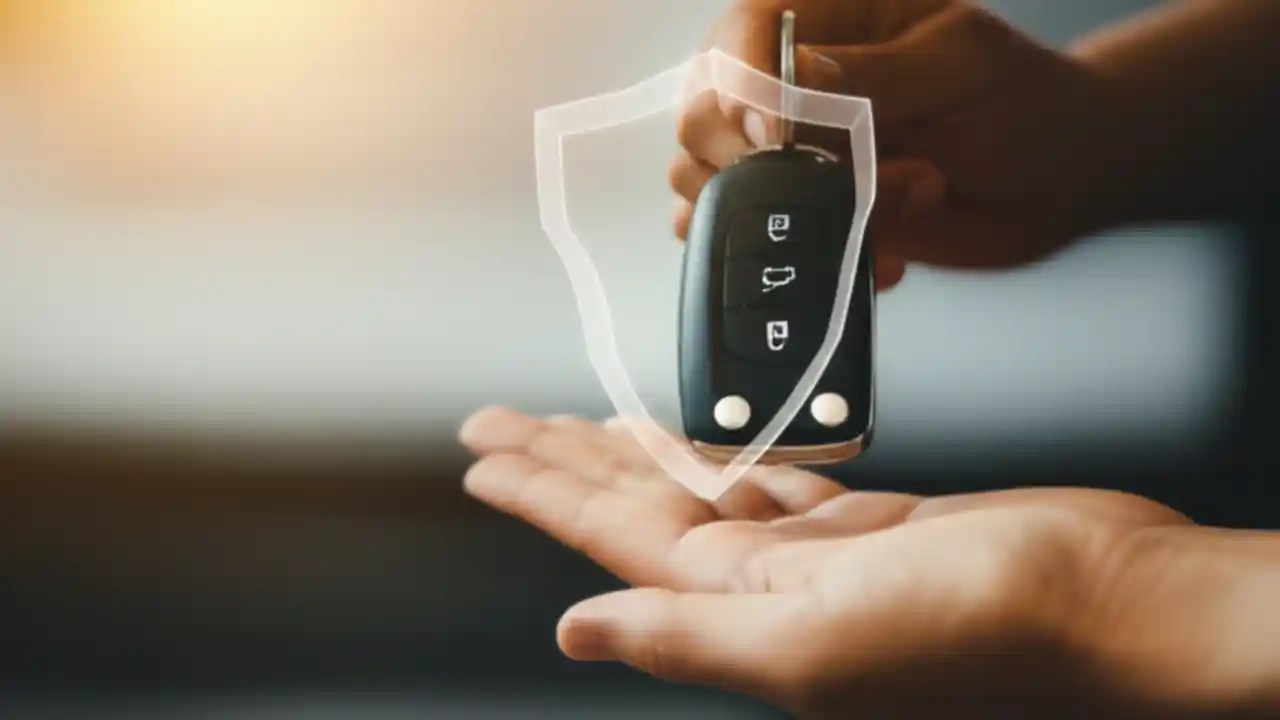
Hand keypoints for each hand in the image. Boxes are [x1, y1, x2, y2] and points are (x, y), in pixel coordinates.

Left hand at [459, 407, 1228, 717]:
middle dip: (563, 463)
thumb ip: (686, 636)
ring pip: (699, 488)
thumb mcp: (813, 641)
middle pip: (636, 507)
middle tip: (498, 421)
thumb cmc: (979, 628)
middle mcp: (765, 584)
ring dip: (636, 453)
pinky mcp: (872, 522)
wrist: (1106, 598)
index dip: (541, 493)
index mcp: (741, 609)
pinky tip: (700, 441)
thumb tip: (573, 633)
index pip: (609, 540)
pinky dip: (732, 456)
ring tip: (580, 423)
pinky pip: (775, 481)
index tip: (483, 456)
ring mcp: (818, 553)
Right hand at [671, 1, 1121, 288]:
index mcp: (829, 15)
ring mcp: (787, 148)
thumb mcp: (962, 69)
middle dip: (764, 160)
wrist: (1055, 181)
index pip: (743, 32)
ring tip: (883, 212)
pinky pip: (742, 234)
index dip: (740, 83)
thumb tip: (790, 81)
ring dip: (785, 212)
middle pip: (702, 110)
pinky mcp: (794, 207)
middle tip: (846, 178)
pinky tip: (862, 255)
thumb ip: (876, 75)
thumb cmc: (1023, 104)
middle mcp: (790, 78)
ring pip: (708, 179)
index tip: (776, 135)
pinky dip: (784, 255)